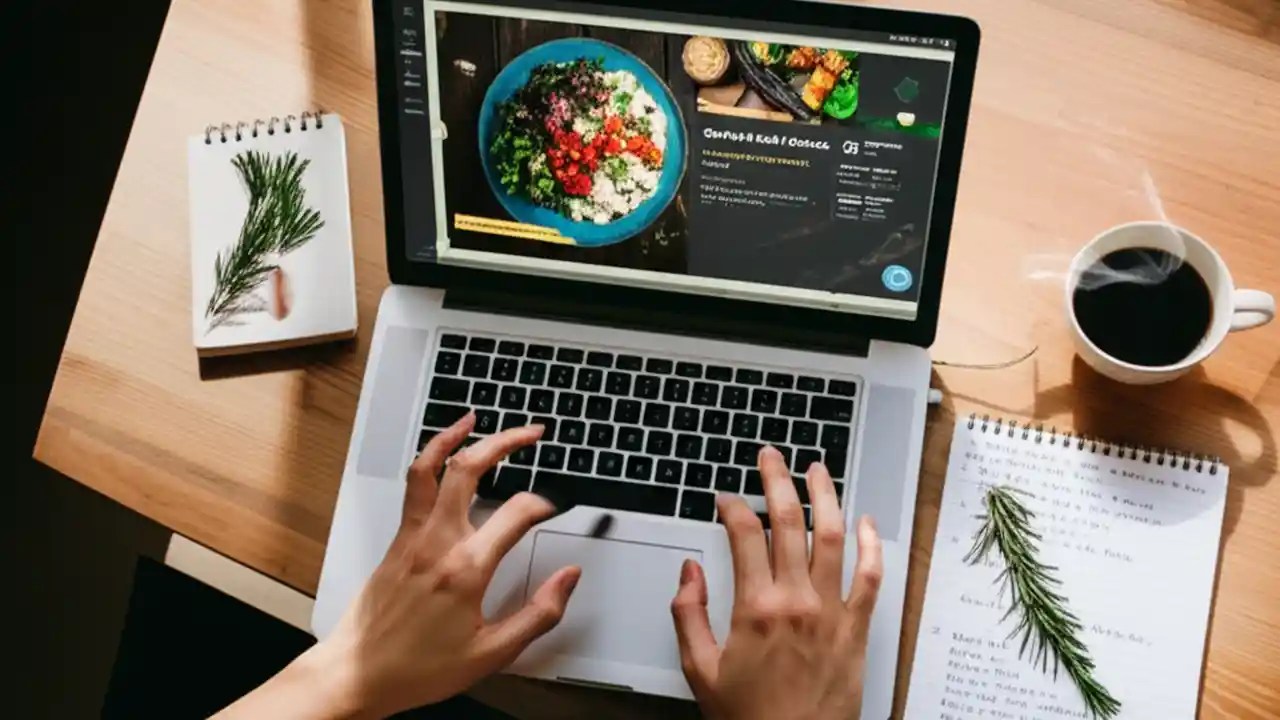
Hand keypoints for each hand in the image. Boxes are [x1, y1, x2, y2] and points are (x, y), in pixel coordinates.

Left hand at [252, 414, 580, 718]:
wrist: (357, 675)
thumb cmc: (418, 669)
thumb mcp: (492, 653)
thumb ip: (538, 614)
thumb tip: (568, 578)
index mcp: (466, 569)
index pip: (518, 513)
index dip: (546, 502)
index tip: (556, 505)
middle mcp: (437, 542)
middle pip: (469, 469)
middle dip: (505, 441)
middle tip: (531, 432)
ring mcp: (412, 536)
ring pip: (430, 467)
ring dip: (454, 437)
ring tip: (474, 419)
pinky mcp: (396, 541)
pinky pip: (413, 486)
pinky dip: (430, 461)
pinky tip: (443, 459)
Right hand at [671, 446, 882, 719]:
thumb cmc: (749, 719)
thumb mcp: (700, 670)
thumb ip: (688, 615)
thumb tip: (688, 572)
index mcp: (755, 609)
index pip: (744, 535)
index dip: (732, 507)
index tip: (726, 498)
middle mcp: (797, 602)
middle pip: (789, 522)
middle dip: (777, 481)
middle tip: (771, 456)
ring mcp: (832, 612)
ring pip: (833, 537)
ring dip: (826, 497)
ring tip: (818, 470)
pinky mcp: (857, 629)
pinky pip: (872, 577)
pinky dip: (872, 545)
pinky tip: (866, 522)